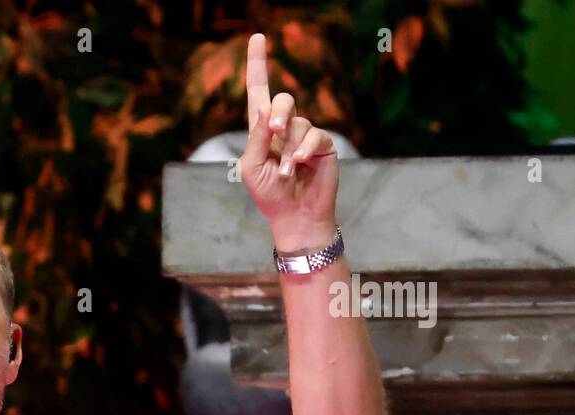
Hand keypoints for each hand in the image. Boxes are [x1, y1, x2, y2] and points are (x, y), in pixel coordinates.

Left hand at [241, 32, 338, 248]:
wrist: (293, 217)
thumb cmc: (268, 195)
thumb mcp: (252, 167)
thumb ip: (256, 138)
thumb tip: (264, 111)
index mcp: (260, 131)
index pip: (258, 93)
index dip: (257, 65)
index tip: (256, 38)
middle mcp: (283, 128)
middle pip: (281, 100)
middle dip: (277, 113)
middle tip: (272, 130)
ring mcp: (304, 135)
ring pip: (296, 123)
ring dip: (288, 149)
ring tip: (285, 172)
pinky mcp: (323, 144)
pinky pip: (314, 135)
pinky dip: (303, 150)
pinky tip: (297, 165)